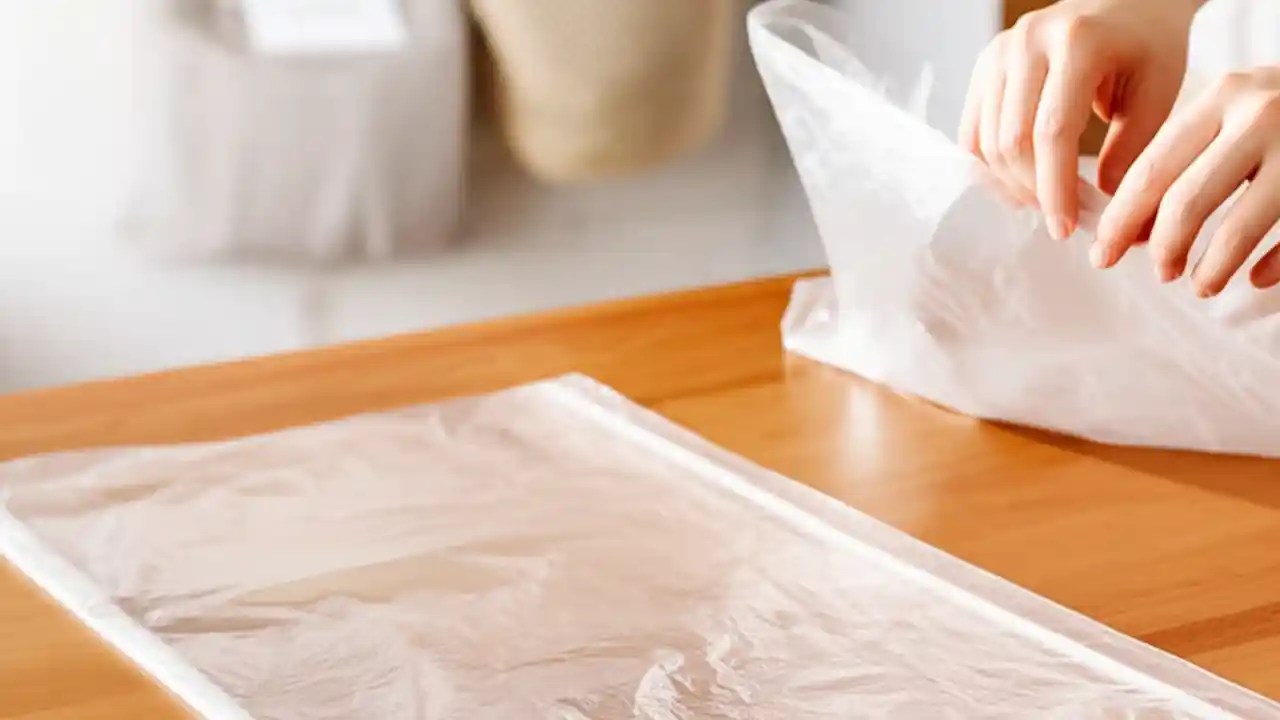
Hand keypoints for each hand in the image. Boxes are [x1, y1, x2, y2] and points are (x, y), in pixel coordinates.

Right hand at [958, 0, 1199, 239]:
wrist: (1127, 1)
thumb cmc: (1148, 46)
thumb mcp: (1157, 96)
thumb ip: (1129, 154)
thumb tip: (1104, 214)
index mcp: (1077, 42)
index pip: (1052, 131)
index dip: (1055, 187)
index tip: (1066, 227)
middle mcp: (1027, 41)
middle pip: (1012, 140)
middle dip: (1033, 189)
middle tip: (1059, 216)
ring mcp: (999, 51)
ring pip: (987, 140)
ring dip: (1011, 181)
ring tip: (1041, 198)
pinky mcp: (984, 65)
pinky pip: (972, 130)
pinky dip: (990, 164)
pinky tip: (1019, 179)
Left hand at [1093, 67, 1279, 294]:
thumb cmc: (1278, 112)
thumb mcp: (1230, 110)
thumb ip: (1182, 157)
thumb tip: (1131, 228)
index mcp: (1221, 97)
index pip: (1151, 170)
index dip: (1121, 220)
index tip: (1102, 254)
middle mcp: (1261, 116)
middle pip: (1187, 201)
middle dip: (1163, 247)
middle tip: (1159, 273)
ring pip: (1238, 228)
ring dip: (1211, 268)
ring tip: (1201, 285)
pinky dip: (1269, 268)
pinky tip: (1254, 280)